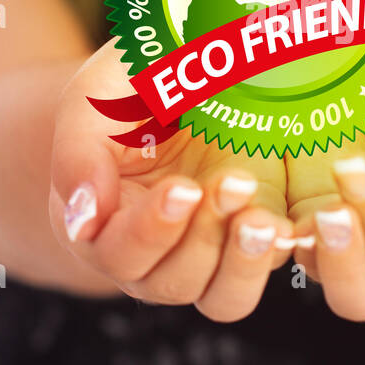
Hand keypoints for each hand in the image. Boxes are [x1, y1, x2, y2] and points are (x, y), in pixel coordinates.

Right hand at [48, 40, 291, 320]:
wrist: (193, 65)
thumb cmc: (132, 83)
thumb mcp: (95, 97)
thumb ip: (78, 153)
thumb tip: (81, 220)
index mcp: (100, 224)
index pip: (118, 254)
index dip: (150, 230)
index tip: (184, 189)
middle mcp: (151, 252)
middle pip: (169, 283)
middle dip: (203, 238)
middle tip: (233, 183)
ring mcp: (206, 252)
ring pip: (221, 299)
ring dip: (242, 263)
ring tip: (260, 219)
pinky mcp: (250, 242)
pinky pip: (263, 273)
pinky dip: (275, 256)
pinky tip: (286, 225)